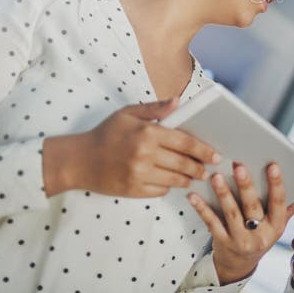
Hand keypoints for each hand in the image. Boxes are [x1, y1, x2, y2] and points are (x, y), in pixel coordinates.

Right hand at [42, 97, 220, 197]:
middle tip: (209, 169)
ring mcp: (138, 174)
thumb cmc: (106, 134)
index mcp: (147, 133)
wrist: (78, 160)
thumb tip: (179, 101)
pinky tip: (172, 182)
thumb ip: (156, 108)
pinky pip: (159, 191)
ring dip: (188, 179)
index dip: (203, 150)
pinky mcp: (132, 190)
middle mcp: (144, 154)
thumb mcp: (129, 113)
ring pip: (174, 179)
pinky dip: (169, 187)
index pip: (185, 142)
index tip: (215, 155)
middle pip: (183, 164)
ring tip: (195, 177)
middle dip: (200, 167)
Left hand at [188, 161, 293, 283]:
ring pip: (231, 214)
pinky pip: (211, 223)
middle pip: (253, 207)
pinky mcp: (222, 242)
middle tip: (239, 165)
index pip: (279, 203)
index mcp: (277, 227)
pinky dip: (202, 208)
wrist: (239, 265)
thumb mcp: (278, 225)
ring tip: (216, 175)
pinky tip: (194, 195)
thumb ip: (292, 206)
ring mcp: (240, 240)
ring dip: (224, 194)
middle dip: (246, 185)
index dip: (277, 184)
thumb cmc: (261, 235)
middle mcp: (260, 235)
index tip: (273, 165)